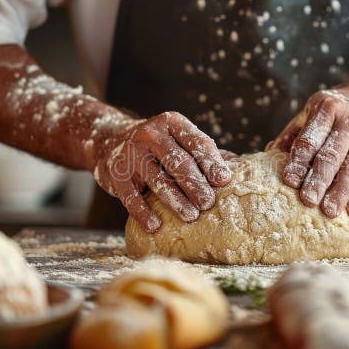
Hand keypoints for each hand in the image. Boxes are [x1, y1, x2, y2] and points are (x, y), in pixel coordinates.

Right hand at [93, 112, 231, 232]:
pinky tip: (156, 226)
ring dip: (175, 200)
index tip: (224, 180)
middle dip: (195, 184)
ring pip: (157, 180)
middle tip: (208, 203)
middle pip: (178, 162)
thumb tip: (239, 166)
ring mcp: (131, 154)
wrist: (109, 140)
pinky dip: (144, 213)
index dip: (211, 162)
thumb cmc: (158, 145)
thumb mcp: (179, 139)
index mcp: (172, 123)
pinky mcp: (116, 174)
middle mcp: (150, 135)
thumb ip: (204, 152)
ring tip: (191, 216)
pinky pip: (131, 197)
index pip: (196, 142)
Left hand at [271, 88, 348, 218]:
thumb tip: (268, 157)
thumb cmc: (335, 114)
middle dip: (318, 180)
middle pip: (332, 155)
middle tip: (307, 201)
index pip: (310, 139)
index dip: (299, 161)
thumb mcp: (314, 114)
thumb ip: (293, 135)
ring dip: (340, 192)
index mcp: (327, 108)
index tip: (289, 182)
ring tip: (328, 212)